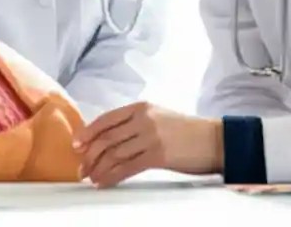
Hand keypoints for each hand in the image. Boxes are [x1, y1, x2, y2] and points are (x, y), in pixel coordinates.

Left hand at [73, 102, 222, 187]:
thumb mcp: (159, 117)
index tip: (76, 145)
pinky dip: (112, 176)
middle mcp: (143, 119)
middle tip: (81, 168)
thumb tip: (108, 140)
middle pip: (107, 138)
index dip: (88, 133)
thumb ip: (135, 124)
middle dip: (90, 155)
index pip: (106, 119)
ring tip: (91, 178)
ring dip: (99, 168)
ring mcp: (150, 136)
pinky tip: (104, 182)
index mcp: (141, 107)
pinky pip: (127, 167)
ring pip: (114, 154)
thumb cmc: (187, 132)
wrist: (214, 140)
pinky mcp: (158, 155)